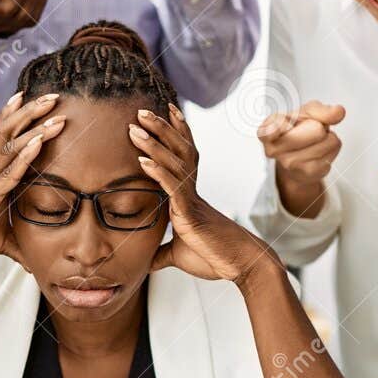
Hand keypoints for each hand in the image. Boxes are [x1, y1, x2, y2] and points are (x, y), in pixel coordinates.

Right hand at [0, 91, 63, 264]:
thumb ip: (19, 247)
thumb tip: (35, 264)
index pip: (9, 139)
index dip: (22, 118)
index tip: (40, 101)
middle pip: (11, 131)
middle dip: (33, 111)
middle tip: (54, 93)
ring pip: (11, 144)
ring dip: (35, 125)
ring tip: (55, 109)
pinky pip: (9, 172)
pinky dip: (25, 156)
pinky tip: (40, 141)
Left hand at [133, 103, 273, 282]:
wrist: (242, 266)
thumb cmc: (215, 258)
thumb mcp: (181, 254)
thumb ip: (163, 252)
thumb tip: (148, 260)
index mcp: (189, 196)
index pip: (184, 156)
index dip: (176, 131)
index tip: (166, 110)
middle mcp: (192, 192)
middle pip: (178, 150)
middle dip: (160, 128)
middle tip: (141, 110)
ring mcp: (192, 200)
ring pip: (174, 164)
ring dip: (153, 144)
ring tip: (135, 127)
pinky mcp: (190, 214)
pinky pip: (173, 188)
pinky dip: (158, 173)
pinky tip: (142, 161)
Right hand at [258, 100, 344, 216]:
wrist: (298, 161)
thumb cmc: (299, 131)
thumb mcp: (306, 113)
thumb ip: (320, 110)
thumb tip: (338, 112)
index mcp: (267, 131)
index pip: (268, 131)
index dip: (276, 128)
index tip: (282, 127)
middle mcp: (274, 149)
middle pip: (317, 129)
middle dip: (320, 126)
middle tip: (309, 131)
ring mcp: (290, 163)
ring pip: (330, 140)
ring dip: (328, 137)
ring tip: (315, 142)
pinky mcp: (307, 173)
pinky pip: (333, 151)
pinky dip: (332, 149)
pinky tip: (320, 152)